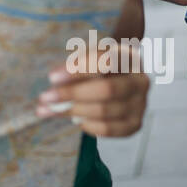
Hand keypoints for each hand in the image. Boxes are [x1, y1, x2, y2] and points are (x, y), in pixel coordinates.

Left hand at [35, 41, 149, 137]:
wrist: (119, 80)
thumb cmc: (99, 67)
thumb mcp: (88, 57)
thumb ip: (74, 65)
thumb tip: (55, 80)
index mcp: (129, 57)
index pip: (106, 61)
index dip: (79, 69)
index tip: (52, 77)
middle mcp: (140, 81)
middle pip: (107, 90)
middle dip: (73, 94)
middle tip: (45, 97)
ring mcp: (140, 104)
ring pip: (104, 111)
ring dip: (73, 111)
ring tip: (51, 109)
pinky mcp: (135, 124)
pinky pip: (108, 129)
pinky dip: (88, 125)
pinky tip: (75, 118)